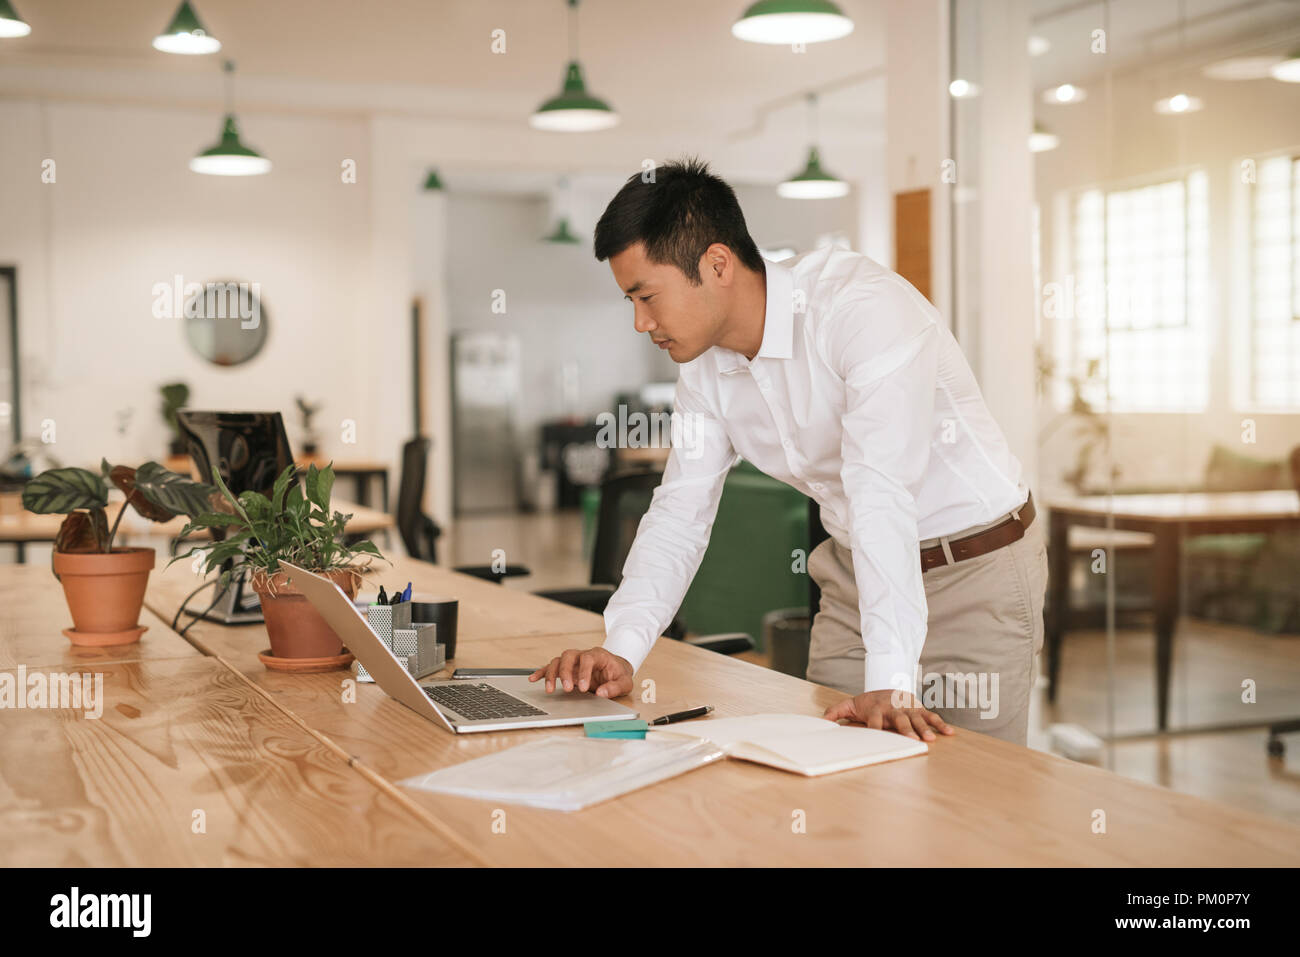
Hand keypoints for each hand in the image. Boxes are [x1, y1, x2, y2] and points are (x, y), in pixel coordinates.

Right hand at [529, 647, 633, 697]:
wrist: (616, 668)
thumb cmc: (619, 674)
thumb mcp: (625, 682)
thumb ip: (615, 687)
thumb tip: (601, 693)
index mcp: (598, 655)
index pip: (588, 659)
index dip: (584, 672)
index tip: (583, 688)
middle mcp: (583, 655)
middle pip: (568, 656)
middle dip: (565, 672)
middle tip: (566, 689)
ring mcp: (573, 662)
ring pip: (558, 661)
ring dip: (551, 674)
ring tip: (549, 690)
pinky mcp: (567, 669)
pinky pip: (551, 667)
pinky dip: (541, 672)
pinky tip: (533, 679)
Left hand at [822, 689, 954, 741]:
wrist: (886, 685)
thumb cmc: (868, 701)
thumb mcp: (850, 704)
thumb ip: (835, 712)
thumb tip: (820, 722)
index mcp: (876, 709)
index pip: (875, 720)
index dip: (875, 728)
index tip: (877, 736)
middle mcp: (893, 709)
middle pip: (900, 720)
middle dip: (906, 730)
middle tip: (913, 740)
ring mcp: (907, 708)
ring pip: (917, 719)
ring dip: (924, 729)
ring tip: (931, 739)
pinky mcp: (918, 708)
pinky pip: (931, 716)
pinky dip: (940, 724)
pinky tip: (950, 733)